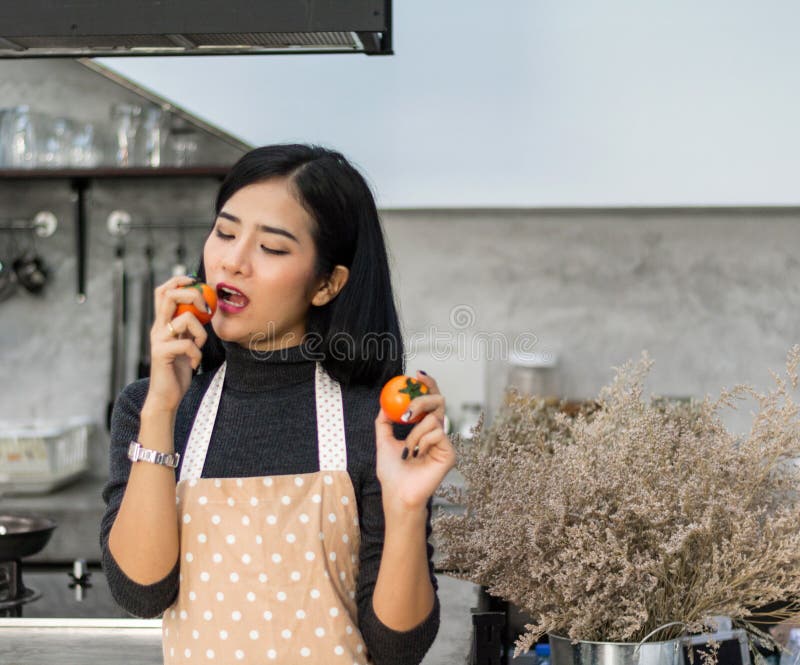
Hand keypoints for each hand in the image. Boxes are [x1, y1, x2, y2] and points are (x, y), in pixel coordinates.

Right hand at [145, 274, 209, 411]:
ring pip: (186, 318)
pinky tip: (193, 364)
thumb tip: (205, 309)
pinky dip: (197, 353)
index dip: (179, 281)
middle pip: (169, 295)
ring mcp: (158, 340)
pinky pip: (188, 344)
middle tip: (206, 309)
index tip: (196, 282)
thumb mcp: (186, 343)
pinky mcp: (161, 353)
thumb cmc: (178, 370)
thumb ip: (190, 328)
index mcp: (163, 323)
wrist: (166, 396)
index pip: (163, 292)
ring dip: (201, 333)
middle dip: (192, 294)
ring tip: (198, 348)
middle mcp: (158, 328)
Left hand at [375, 371, 455, 515]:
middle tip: (409, 409)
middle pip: (439, 401)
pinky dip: (421, 442)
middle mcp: (437, 432)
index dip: (428, 384)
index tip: (416, 374)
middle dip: (423, 399)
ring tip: (406, 450)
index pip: (430, 400)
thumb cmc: (392, 472)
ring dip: (414, 432)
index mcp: (425, 427)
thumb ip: (384, 422)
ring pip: (434, 419)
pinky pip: (437, 434)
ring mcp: (445, 443)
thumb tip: (384, 403)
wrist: (397, 493)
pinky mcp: (450, 453)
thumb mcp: (383, 441)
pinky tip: (416, 456)